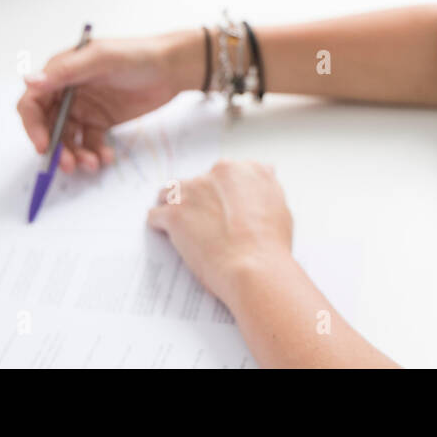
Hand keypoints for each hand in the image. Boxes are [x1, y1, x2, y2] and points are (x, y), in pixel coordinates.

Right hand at [16, 30, 199, 172]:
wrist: (173, 68)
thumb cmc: (137, 55)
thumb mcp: (102, 59)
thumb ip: (67, 71)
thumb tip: (29, 81)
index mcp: (60, 72)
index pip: (33, 102)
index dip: (33, 126)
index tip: (43, 146)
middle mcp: (67, 92)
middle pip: (48, 126)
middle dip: (55, 147)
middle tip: (68, 164)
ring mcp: (84, 108)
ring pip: (68, 139)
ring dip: (75, 155)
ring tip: (92, 164)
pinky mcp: (101, 121)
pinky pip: (89, 143)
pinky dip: (94, 153)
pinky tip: (106, 157)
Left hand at [146, 159, 293, 308]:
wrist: (255, 267)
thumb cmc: (270, 243)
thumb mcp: (280, 205)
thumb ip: (265, 186)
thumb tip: (265, 173)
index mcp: (246, 170)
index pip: (224, 174)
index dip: (219, 192)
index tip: (218, 205)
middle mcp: (219, 172)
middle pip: (197, 181)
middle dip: (196, 198)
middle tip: (201, 220)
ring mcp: (194, 191)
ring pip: (171, 192)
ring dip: (172, 205)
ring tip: (177, 224)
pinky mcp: (175, 213)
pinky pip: (156, 215)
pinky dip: (159, 225)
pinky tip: (166, 236)